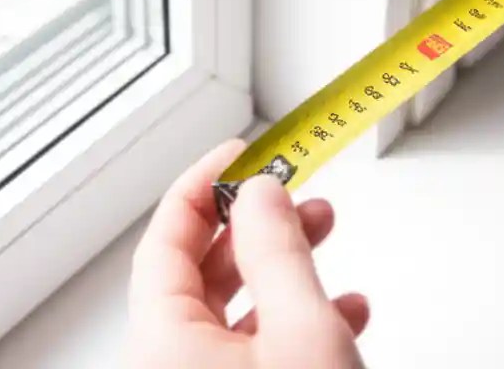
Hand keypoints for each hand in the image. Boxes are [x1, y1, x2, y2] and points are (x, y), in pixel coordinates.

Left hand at [127, 140, 368, 367]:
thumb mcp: (303, 331)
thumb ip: (279, 254)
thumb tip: (260, 195)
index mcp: (162, 341)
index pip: (165, 238)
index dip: (203, 186)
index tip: (239, 155)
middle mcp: (167, 364)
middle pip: (199, 271)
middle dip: (255, 225)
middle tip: (291, 191)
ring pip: (232, 312)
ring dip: (282, 270)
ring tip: (323, 235)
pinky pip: (251, 353)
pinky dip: (292, 324)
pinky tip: (342, 311)